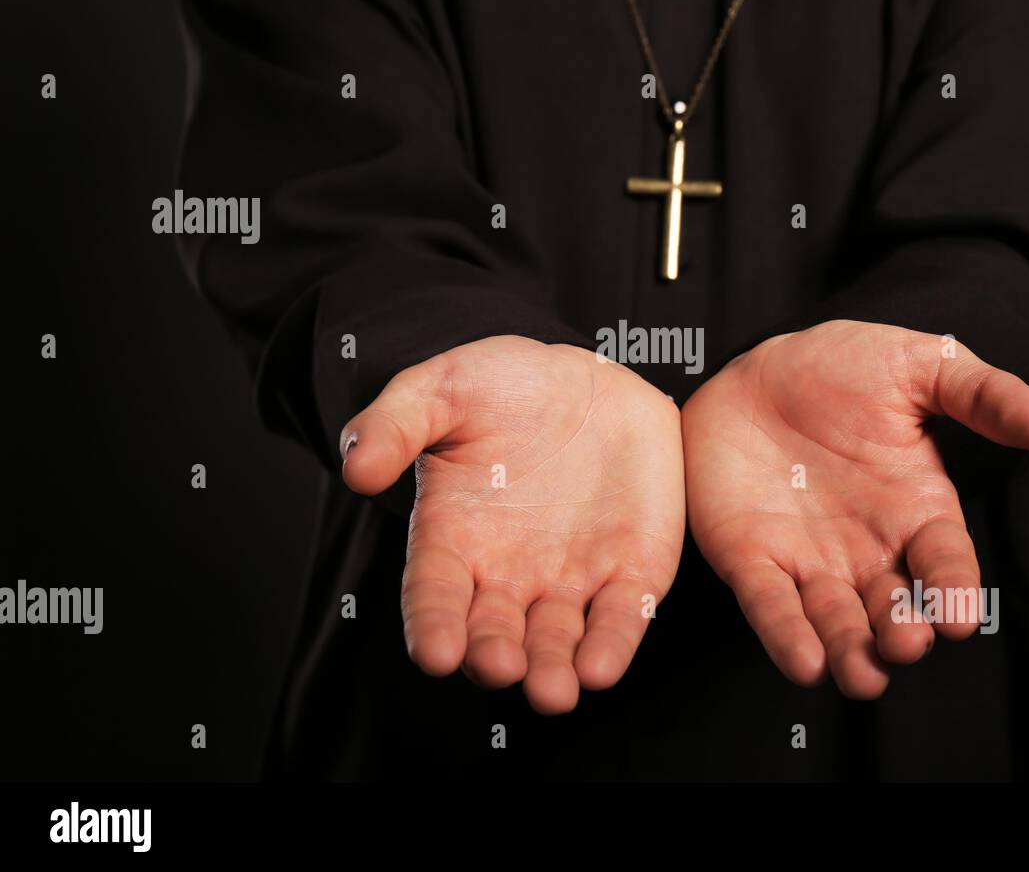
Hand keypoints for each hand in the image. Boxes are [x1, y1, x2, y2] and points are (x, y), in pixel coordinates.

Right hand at [339, 336, 683, 713]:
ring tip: (553, 691)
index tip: (434, 654)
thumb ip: (395, 423)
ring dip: (553, 670)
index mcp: (454, 540)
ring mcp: (570, 579)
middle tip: (498, 667)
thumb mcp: (442, 389)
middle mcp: (508, 574)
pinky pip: (621, 617)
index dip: (432, 627)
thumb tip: (356, 468)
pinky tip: (601, 668)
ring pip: (556, 641)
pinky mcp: (630, 572)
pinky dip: (613, 644)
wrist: (588, 381)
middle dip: (494, 657)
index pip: (434, 595)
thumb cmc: (503, 388)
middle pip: (493, 633)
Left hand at [680, 321, 1028, 698]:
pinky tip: (803, 662)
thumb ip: (983, 394)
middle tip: (907, 643)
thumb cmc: (841, 369)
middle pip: (893, 606)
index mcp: (916, 511)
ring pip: (836, 621)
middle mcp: (868, 549)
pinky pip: (770, 605)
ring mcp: (809, 560)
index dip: (953, 589)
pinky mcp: (752, 560)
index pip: (944, 561)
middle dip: (902, 630)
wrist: (756, 368)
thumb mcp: (920, 367)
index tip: (958, 616)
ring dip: (849, 651)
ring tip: (862, 675)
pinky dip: (784, 635)